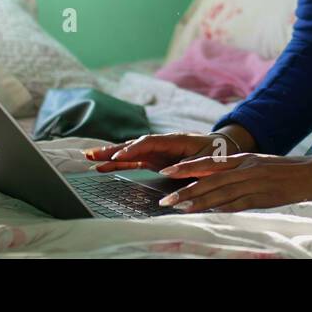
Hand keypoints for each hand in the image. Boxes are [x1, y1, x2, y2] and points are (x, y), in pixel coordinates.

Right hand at [82, 132, 235, 173]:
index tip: (120, 155)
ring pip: (129, 152)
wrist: (222, 150)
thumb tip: (169, 171)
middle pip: (134, 144)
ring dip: (110, 155)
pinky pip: (133, 161)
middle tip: (92, 154)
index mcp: (175, 140)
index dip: (134, 148)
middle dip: (113, 149)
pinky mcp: (154, 160)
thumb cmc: (217, 154)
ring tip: (89, 158)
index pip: (150, 142)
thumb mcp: (208, 160)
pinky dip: (118, 164)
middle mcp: (161, 143)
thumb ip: (189, 164)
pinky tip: (102, 168)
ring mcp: (156, 151)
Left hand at [153, 153, 311, 212]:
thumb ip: (238, 170)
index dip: (187, 167)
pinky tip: (207, 213)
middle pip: (210, 179)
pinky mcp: (265, 197)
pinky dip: (221, 208)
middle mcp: (246, 168)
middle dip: (185, 189)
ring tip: (179, 208)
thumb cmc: (287, 171)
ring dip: (198, 200)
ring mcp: (255, 182)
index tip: (166, 171)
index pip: (209, 162)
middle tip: (165, 199)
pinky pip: (239, 203)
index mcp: (244, 158)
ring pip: (220, 191)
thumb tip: (215, 178)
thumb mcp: (260, 164)